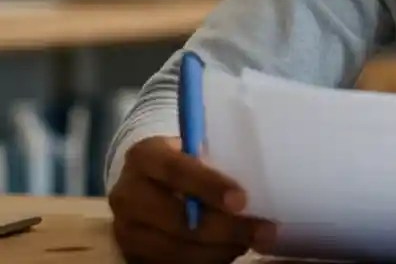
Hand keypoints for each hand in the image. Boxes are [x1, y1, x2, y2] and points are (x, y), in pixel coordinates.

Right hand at [108, 136, 275, 263]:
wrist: (149, 182)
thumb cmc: (185, 160)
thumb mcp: (195, 149)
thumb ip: (216, 162)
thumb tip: (258, 185)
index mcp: (143, 157)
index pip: (175, 170)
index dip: (209, 186)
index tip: (241, 201)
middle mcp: (127, 194)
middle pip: (178, 219)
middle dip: (226, 228)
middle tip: (264, 231)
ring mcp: (126, 230)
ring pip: (177, 249)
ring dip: (221, 249)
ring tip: (251, 242)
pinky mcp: (132, 255)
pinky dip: (208, 260)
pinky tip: (231, 250)